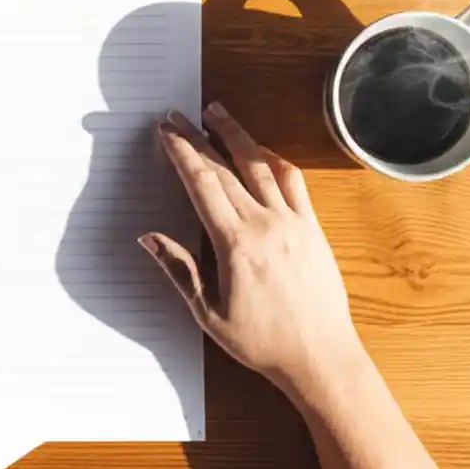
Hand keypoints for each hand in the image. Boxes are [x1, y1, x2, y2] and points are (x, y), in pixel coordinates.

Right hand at [140, 103, 364, 397]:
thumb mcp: (209, 314)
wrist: (319, 356)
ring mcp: (293, 222)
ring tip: (217, 112)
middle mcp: (266, 225)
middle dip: (198, 138)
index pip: (202, 183)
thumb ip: (180, 270)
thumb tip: (150, 238)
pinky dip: (274, 159)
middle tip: (179, 117)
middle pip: (225, 168)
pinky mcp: (313, 227)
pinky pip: (293, 182)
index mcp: (237, 245)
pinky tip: (260, 150)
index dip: (182, 152)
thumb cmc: (263, 342)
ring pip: (261, 164)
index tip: (167, 132)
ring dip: (236, 135)